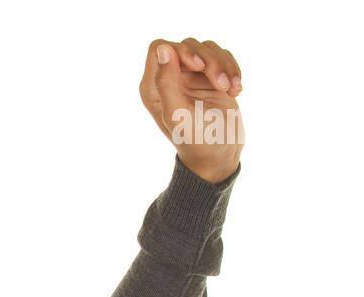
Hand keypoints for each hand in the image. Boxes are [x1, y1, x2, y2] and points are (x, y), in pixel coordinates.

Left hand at [140, 37, 243, 183]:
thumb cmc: (196, 142)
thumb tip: (164, 50)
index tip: (198, 67)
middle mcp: (170, 79)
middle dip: (209, 61)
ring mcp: (191, 77)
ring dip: (224, 66)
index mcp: (154, 88)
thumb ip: (166, 83)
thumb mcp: (178, 115)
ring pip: (207, 48)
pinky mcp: (211, 78)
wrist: (219, 156)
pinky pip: (222, 56)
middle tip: (221, 84)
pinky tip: (236, 90)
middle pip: (188, 45)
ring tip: (231, 90)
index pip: (159, 48)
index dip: (180, 51)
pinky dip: (232, 70)